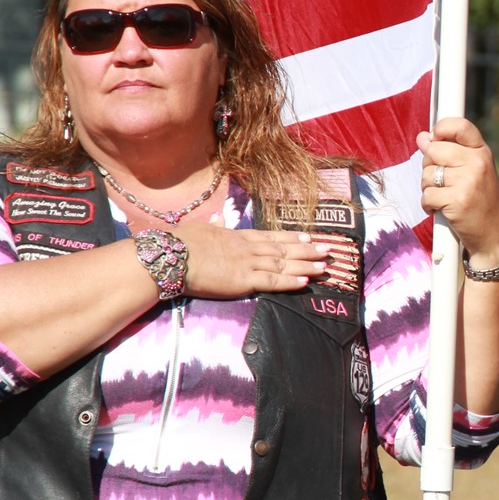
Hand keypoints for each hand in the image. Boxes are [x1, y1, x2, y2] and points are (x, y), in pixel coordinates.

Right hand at [172, 220, 336, 297]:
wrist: (170, 256)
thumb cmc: (180, 242)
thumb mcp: (200, 228)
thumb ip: (214, 225)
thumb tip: (217, 217)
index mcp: (237, 236)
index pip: (271, 236)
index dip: (292, 238)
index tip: (309, 237)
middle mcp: (247, 248)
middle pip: (284, 249)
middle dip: (308, 250)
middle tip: (329, 250)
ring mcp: (247, 264)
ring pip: (283, 264)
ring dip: (306, 266)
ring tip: (325, 267)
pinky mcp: (243, 281)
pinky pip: (272, 281)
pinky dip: (290, 282)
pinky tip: (306, 282)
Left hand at [419, 118, 498, 271]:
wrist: (494, 237)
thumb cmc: (481, 204)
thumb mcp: (473, 173)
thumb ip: (449, 154)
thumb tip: (422, 137)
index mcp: (482, 153)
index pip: (460, 126)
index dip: (441, 128)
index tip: (434, 138)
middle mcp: (477, 163)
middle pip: (433, 150)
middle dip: (428, 167)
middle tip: (440, 181)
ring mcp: (468, 182)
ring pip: (427, 175)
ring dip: (427, 188)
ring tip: (444, 198)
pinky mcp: (456, 201)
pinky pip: (426, 195)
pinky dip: (428, 205)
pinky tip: (440, 210)